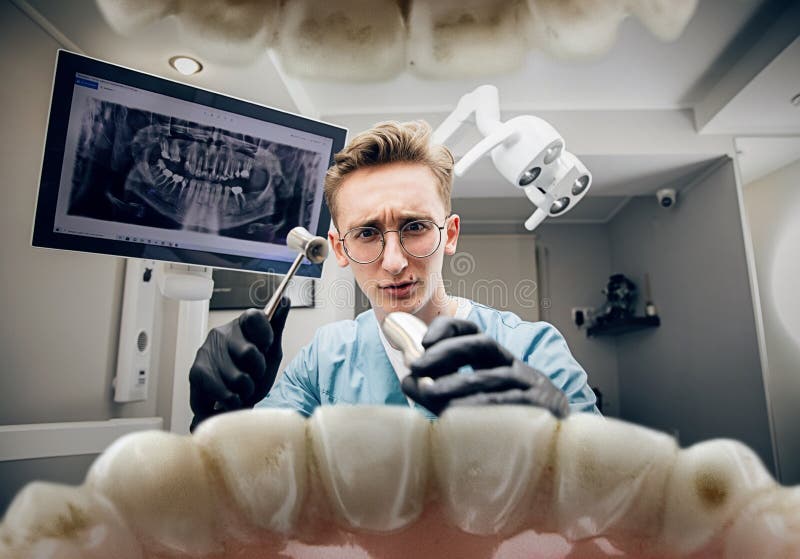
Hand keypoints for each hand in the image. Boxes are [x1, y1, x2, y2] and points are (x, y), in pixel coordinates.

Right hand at [189, 297, 289, 430]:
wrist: (235, 402)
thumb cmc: (254, 373)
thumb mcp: (271, 351)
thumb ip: (277, 326)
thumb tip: (285, 299)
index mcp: (241, 325)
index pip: (254, 316)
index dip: (264, 334)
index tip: (266, 347)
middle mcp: (222, 333)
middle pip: (249, 352)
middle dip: (258, 371)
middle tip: (254, 375)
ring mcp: (207, 351)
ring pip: (238, 377)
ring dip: (246, 390)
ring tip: (242, 389)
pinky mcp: (196, 371)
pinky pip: (224, 392)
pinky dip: (233, 401)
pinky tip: (231, 397)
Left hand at [401, 317, 569, 417]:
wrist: (559, 460)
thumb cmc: (511, 432)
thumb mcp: (475, 405)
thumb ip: (444, 393)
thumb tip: (409, 382)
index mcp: (500, 364)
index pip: (474, 333)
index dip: (448, 329)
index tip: (422, 342)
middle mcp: (517, 370)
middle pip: (482, 345)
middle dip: (445, 352)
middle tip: (416, 366)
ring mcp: (533, 388)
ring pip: (491, 377)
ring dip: (454, 383)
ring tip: (428, 393)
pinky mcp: (544, 410)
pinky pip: (508, 404)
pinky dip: (480, 407)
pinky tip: (456, 414)